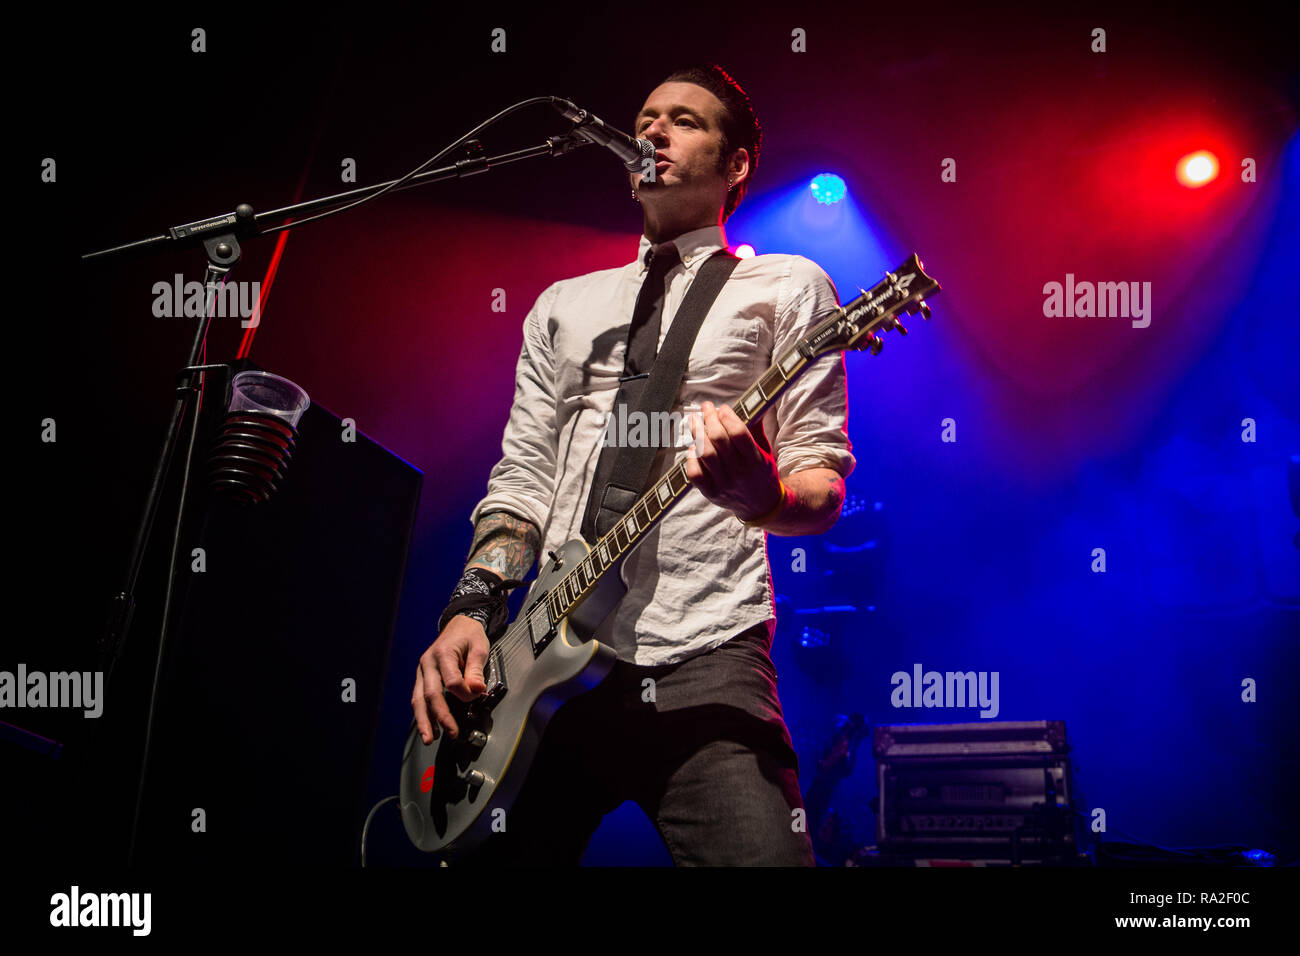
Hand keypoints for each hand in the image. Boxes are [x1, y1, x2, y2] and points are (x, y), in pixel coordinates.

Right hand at [411, 615, 490, 743]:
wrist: (459, 625)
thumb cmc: (469, 635)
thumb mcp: (479, 648)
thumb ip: (476, 670)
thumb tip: (477, 690)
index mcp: (443, 654)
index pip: (451, 681)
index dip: (465, 693)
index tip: (476, 696)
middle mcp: (428, 663)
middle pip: (430, 694)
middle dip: (439, 716)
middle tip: (451, 732)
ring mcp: (422, 670)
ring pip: (419, 699)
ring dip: (424, 720)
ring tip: (429, 738)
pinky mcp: (422, 677)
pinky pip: (419, 697)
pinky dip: (423, 714)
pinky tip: (429, 727)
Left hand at [684, 400, 782, 520]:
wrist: (762, 506)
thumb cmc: (763, 473)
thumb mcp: (766, 451)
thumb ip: (756, 429)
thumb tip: (752, 403)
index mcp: (756, 460)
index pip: (739, 433)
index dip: (728, 417)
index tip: (722, 408)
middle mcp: (740, 473)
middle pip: (719, 440)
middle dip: (710, 419)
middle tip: (706, 407)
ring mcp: (724, 485)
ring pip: (706, 454)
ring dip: (698, 433)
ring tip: (695, 421)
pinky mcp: (711, 494)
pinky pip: (695, 474)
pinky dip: (691, 458)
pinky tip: (693, 447)